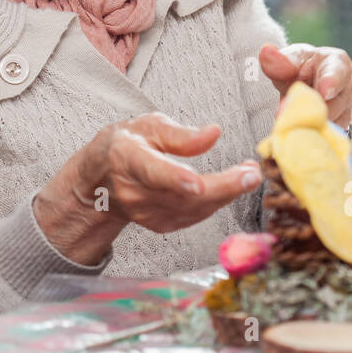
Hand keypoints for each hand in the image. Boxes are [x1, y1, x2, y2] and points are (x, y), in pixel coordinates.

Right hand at [34, 113, 262, 263]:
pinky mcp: (160, 226)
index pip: (152, 171)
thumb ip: (180, 133)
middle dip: (223, 186)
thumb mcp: (147, 126)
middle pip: (183, 195)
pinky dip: (216, 203)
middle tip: (251, 173)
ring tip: (248, 173)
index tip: (197, 182)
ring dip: (226, 193)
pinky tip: (230, 187)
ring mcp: (147, 213)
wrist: (100, 182)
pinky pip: (195, 217)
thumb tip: (213, 134)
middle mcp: (136, 191)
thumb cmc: (125, 146)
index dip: (174, 178)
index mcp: (129, 159)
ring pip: (194, 209)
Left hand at [258, 43, 351, 128]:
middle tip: (282, 114)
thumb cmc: (297, 67)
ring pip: (329, 124)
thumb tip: (266, 52)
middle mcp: (347, 89)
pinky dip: (308, 137)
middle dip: (307, 111)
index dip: (331, 83)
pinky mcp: (339, 131)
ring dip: (306, 126)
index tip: (324, 92)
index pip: (337, 74)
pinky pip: (325, 138)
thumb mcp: (287, 60)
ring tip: (285, 123)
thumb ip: (279, 60)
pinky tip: (294, 135)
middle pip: (331, 105)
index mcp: (338, 63)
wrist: (301, 85)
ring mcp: (345, 112)